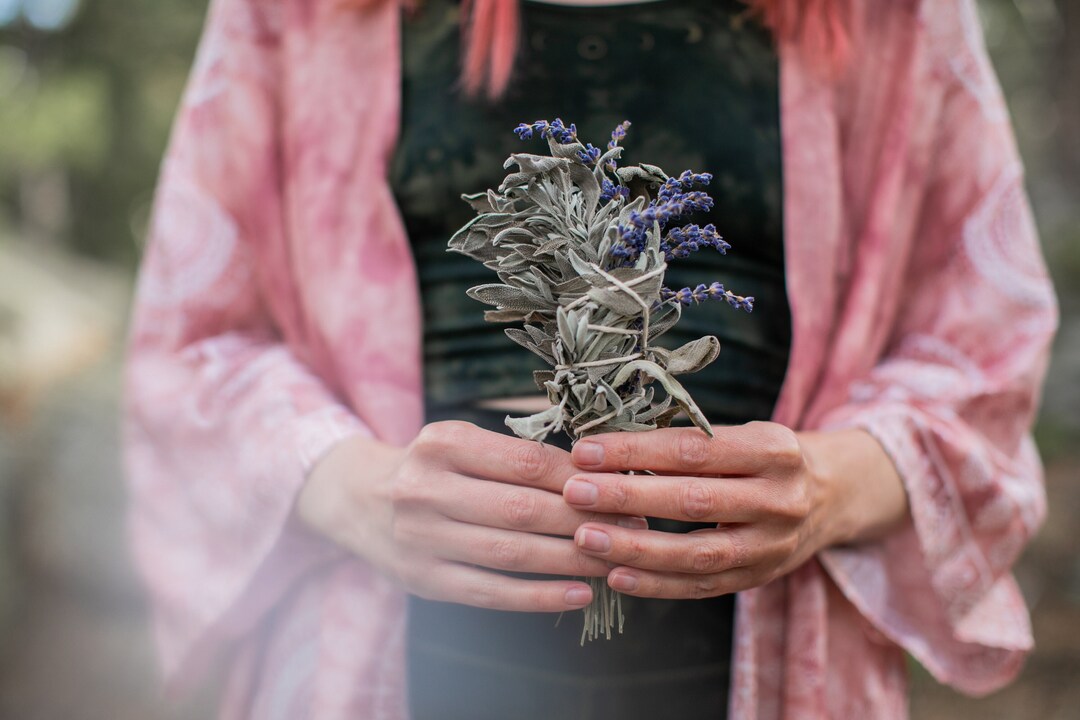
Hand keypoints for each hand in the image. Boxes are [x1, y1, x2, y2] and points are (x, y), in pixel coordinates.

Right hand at [297, 421, 645, 611]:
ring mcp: (419, 539)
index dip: (579, 477)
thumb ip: (519, 454)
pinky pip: (491, 593)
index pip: (524, 461)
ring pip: (510, 554)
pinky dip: (539, 597)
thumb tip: (600, 469)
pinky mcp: (423, 580)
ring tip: (614, 561)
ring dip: (571, 561)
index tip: (623, 487)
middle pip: (521, 509)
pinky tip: (579, 594)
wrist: (359, 500)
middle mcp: (423, 488)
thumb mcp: (463, 443)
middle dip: (584, 521)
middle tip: (632, 527)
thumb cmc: (433, 467)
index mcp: (440, 442)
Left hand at [562, 422, 906, 599]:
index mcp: (774, 448)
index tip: (586, 450)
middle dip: (627, 496)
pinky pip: (702, 586)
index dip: (636, 451)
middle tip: (574, 491)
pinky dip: (656, 585)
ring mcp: (773, 545)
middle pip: (693, 500)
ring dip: (634, 547)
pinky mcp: (760, 577)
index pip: (695, 449)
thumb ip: (688, 441)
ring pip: (696, 552)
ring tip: (584, 538)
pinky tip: (615, 576)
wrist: (833, 496)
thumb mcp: (744, 433)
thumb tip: (606, 445)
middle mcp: (780, 498)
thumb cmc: (766, 456)